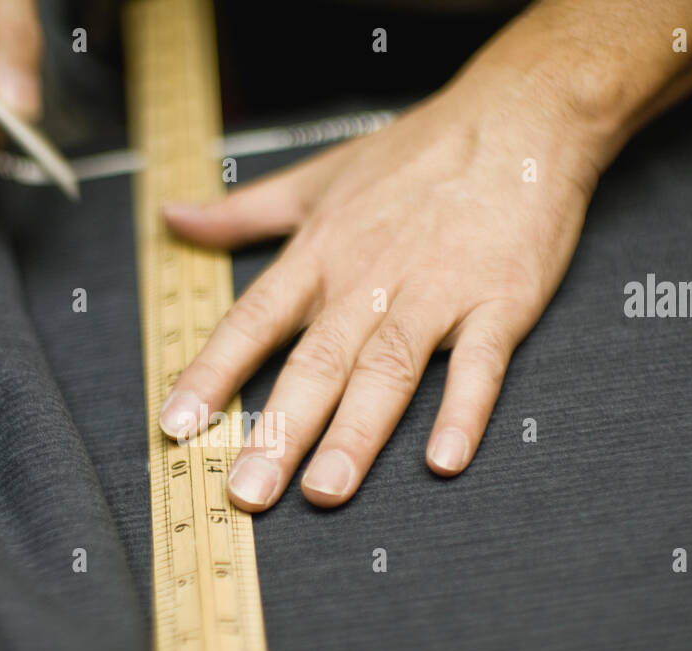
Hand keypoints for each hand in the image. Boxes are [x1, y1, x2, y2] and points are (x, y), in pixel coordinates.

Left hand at [160, 65, 603, 510]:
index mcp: (321, 254)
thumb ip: (243, 211)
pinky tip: (444, 459)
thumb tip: (173, 217)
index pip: (252, 321)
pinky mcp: (499, 302)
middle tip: (249, 494)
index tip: (177, 425)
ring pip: (387, 371)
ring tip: (326, 490)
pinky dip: (463, 410)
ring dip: (356, 434)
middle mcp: (368, 279)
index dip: (212, 374)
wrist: (518, 116)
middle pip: (315, 363)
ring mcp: (435, 292)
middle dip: (279, 431)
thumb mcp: (317, 179)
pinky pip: (479, 364)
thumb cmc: (416, 155)